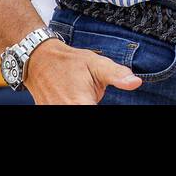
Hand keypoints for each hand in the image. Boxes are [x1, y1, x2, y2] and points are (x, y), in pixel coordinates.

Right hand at [22, 37, 141, 103]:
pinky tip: (73, 95)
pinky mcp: (48, 112)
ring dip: (84, 104)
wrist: (39, 59)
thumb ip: (117, 74)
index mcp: (80, 103)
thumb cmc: (69, 61)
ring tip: (81, 92)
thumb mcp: (96, 63)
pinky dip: (72, 104)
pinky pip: (66, 112)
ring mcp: (55, 112)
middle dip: (92, 104)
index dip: (100, 105)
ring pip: (76, 113)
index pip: (96, 115)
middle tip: (90, 93)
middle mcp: (66, 110)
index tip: (97, 98)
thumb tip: (136, 82)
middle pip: (86, 113)